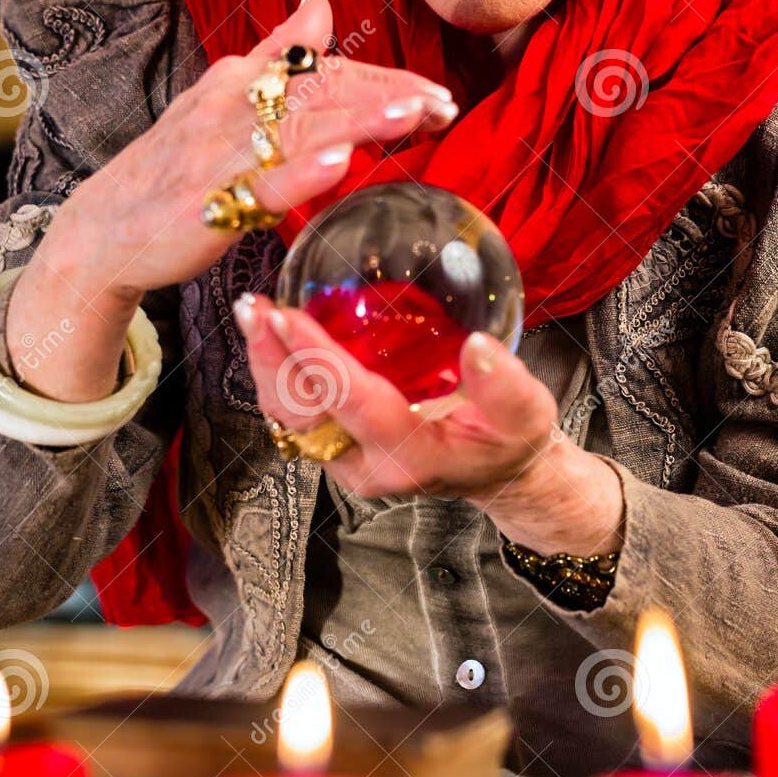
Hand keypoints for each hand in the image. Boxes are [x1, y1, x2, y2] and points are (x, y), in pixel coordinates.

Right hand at [43, 0, 457, 300]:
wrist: (102, 228)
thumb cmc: (172, 165)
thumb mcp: (222, 98)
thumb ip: (275, 53)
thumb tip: (320, 2)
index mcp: (240, 81)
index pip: (325, 72)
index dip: (383, 79)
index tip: (435, 92)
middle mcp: (232, 107)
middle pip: (322, 93)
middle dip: (387, 95)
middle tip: (444, 102)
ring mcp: (220, 155)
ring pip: (300, 131)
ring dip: (358, 119)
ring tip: (410, 113)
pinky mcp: (210, 203)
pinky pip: (262, 184)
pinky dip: (301, 172)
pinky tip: (340, 163)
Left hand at [233, 290, 560, 501]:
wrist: (497, 471)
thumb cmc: (509, 440)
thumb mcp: (525, 414)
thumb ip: (505, 385)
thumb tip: (479, 345)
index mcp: (408, 456)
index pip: (353, 403)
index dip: (317, 359)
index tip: (287, 315)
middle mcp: (364, 465)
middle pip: (300, 414)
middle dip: (271, 359)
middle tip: (253, 306)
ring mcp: (345, 458)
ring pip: (288, 415)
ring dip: (266, 362)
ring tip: (252, 310)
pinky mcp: (336, 445)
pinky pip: (295, 410)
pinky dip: (279, 369)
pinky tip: (272, 329)